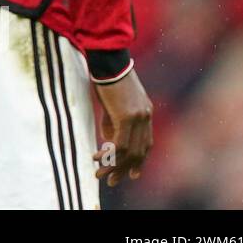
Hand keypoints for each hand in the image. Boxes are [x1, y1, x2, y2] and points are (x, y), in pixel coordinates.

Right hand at [92, 68, 152, 186]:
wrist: (108, 60)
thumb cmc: (106, 76)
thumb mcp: (112, 102)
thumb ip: (113, 121)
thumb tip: (109, 140)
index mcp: (146, 112)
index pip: (146, 143)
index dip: (139, 161)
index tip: (132, 175)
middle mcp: (146, 116)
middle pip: (139, 151)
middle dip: (125, 169)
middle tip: (112, 181)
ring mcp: (139, 117)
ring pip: (129, 151)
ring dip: (114, 165)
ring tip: (100, 175)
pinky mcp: (127, 116)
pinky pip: (119, 143)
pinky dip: (108, 153)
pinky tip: (96, 157)